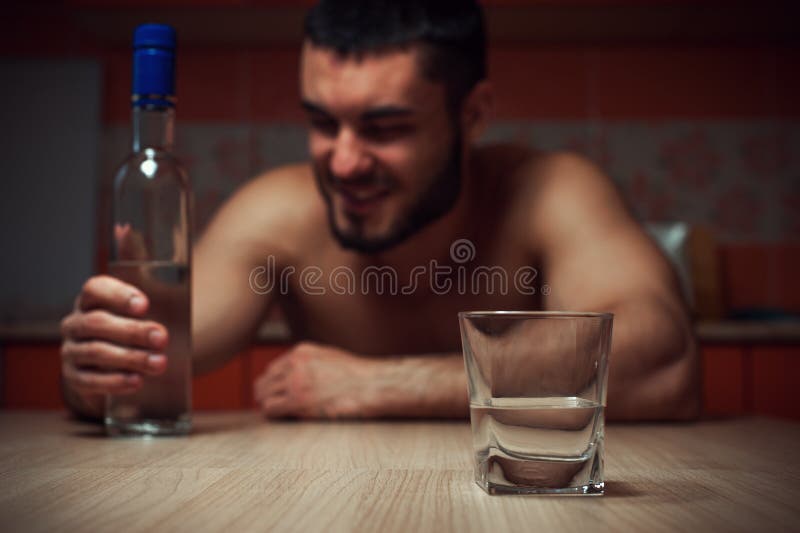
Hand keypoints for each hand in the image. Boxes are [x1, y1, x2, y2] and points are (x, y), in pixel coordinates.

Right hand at [60, 275, 169, 413]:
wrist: (112, 365)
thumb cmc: (131, 324)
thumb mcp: (139, 298)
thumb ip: (138, 264)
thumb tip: (126, 234)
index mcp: (91, 300)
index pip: (96, 289)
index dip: (118, 295)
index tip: (145, 305)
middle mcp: (76, 323)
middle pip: (98, 322)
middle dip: (133, 331)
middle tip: (162, 338)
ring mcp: (72, 350)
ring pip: (96, 352)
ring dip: (130, 358)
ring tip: (159, 363)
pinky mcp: (74, 377)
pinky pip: (90, 380)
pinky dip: (114, 381)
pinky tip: (137, 381)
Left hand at [254, 342, 379, 419]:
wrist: (371, 385)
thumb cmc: (357, 376)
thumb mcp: (329, 358)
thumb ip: (310, 363)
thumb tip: (297, 375)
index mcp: (301, 352)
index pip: (273, 368)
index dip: (273, 384)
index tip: (276, 394)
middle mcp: (294, 364)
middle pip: (264, 381)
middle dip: (265, 395)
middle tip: (271, 407)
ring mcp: (295, 382)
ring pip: (263, 396)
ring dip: (268, 406)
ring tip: (277, 415)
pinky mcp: (298, 401)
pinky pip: (270, 409)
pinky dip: (272, 415)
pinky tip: (282, 419)